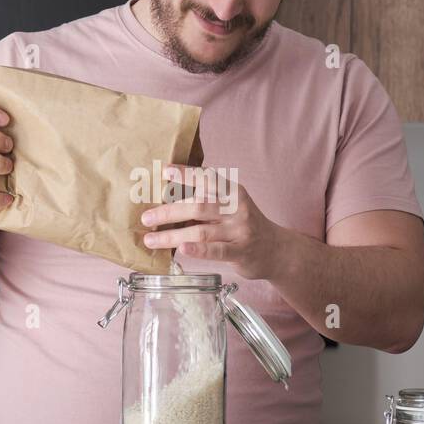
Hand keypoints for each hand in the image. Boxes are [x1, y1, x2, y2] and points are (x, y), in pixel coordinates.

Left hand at [141, 165, 281, 280]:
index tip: (165, 171)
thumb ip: (208, 200)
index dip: (186, 174)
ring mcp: (240, 230)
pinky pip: (216, 250)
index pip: (207, 179)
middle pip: (199, 205)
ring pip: (201, 231)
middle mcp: (237, 208)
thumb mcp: (231, 206)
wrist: (277, 250)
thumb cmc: (245, 226)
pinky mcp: (241, 252)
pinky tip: (183, 249)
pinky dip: (198, 250)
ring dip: (173, 236)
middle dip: (169, 211)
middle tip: (146, 217)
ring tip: (151, 239)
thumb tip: (169, 196)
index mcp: (233, 192)